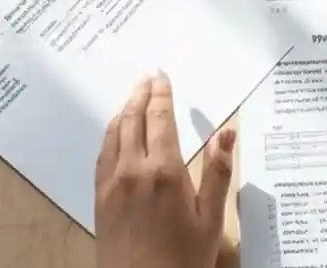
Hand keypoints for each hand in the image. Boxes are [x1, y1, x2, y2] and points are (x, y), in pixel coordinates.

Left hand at [95, 72, 235, 267]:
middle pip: (132, 121)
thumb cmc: (183, 258)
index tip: (161, 76)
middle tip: (146, 78)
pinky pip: (102, 156)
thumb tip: (227, 132)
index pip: (160, 120)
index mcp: (165, 172)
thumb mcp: (211, 219)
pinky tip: (117, 135)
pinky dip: (111, 135)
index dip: (161, 94)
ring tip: (132, 99)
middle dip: (139, 95)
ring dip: (123, 112)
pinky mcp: (99, 198)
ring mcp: (112, 184)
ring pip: (113, 135)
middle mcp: (133, 170)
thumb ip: (217, 173)